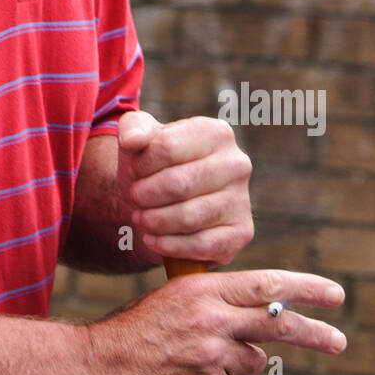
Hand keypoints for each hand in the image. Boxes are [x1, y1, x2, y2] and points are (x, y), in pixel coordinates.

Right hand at [86, 269, 345, 374]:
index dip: (305, 289)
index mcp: (201, 290)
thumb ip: (213, 301)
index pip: (266, 284)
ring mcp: (211, 357)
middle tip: (338, 341)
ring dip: (241, 366)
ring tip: (203, 366)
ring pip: (254, 363)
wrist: (95, 368)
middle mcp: (211, 320)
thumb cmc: (132, 330)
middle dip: (315, 334)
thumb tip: (256, 310)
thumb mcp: (171, 299)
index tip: (333, 294)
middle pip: (277, 323)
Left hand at [118, 110, 252, 266]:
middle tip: (134, 198)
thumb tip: (132, 141)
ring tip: (140, 218)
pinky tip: (151, 239)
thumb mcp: (139, 135)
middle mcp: (236, 164)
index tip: (132, 172)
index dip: (141, 164)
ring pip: (189, 217)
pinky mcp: (241, 233)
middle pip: (180, 183)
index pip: (167, 147)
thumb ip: (132, 128)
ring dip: (154, 221)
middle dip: (147, 195)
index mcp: (216, 133)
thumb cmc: (154, 162)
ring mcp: (242, 199)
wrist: (168, 199)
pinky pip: (202, 245)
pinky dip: (169, 246)